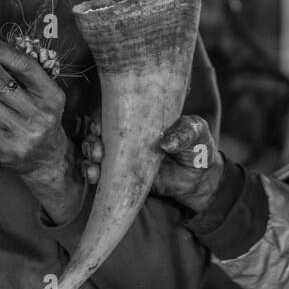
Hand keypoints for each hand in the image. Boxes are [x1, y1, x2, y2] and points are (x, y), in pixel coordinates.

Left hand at [0, 37, 71, 183]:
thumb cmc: (39, 117)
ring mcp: (26, 132)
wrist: (47, 159)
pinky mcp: (10, 148)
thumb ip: (18, 75)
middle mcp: (42, 113)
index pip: (26, 67)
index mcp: (52, 95)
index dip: (3, 53)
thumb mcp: (40, 95)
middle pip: (1, 85)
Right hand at [82, 114, 224, 215]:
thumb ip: (185, 132)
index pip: (115, 110)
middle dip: (92, 139)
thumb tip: (166, 143)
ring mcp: (123, 155)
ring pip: (95, 150)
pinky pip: (101, 173)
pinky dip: (92, 173)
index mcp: (142, 117)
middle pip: (99, 130)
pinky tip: (94, 177)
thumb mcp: (197, 132)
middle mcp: (128, 134)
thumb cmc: (197, 146)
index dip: (102, 115)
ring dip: (89, 156)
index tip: (99, 126)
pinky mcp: (122, 175)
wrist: (199, 179)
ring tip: (94, 166)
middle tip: (98, 151)